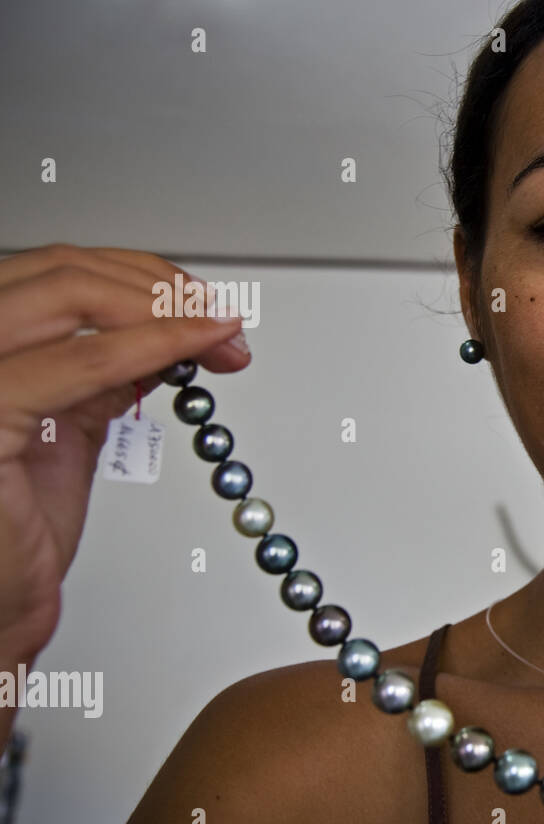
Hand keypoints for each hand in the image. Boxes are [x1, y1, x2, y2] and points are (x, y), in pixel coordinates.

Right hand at [0, 244, 249, 678]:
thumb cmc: (12, 532)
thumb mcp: (67, 427)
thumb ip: (101, 374)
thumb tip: (162, 333)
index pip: (52, 271)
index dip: (139, 276)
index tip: (205, 306)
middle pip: (59, 269)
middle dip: (158, 287)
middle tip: (222, 320)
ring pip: (66, 293)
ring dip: (162, 305)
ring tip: (220, 333)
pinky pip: (78, 364)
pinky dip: (151, 344)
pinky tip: (200, 346)